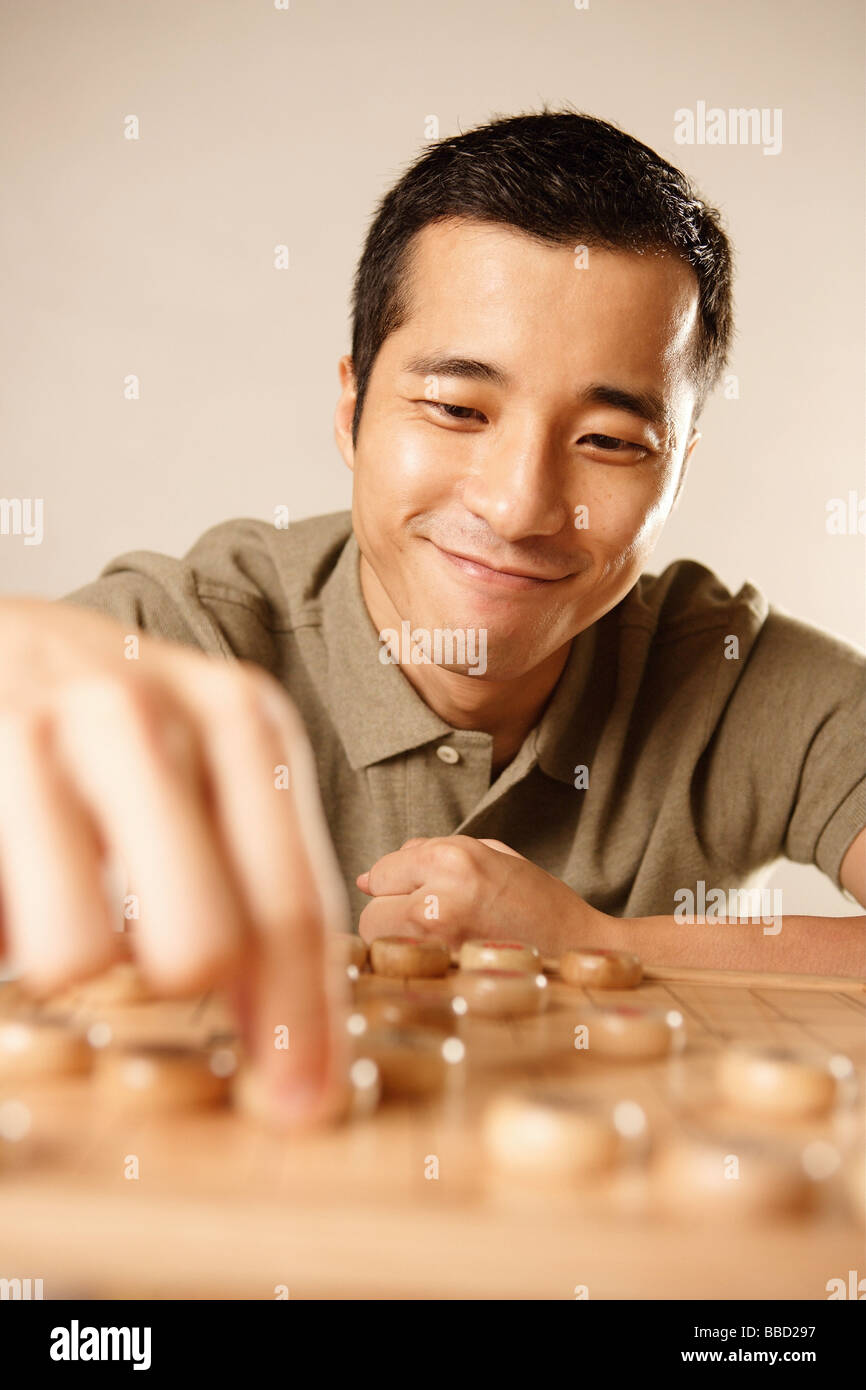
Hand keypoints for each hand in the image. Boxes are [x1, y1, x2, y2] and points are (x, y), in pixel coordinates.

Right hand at [0, 598, 348, 1125]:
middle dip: (178, 978)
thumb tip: (295, 1034)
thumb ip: (253, 867)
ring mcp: (35, 728)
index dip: (301, 1019)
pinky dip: (5, 923)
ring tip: (52, 889)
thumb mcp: (201, 753)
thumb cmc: (103, 715)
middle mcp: (141, 712)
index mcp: (236, 717)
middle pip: (201, 941)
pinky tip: (13, 870)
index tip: (302, 1102)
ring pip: (77, 952)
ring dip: (62, 950)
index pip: (290, 900)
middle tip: (142, 956)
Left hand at [356, 834, 605, 956]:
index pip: (383, 872)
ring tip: (440, 942)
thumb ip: (428, 855)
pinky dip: (413, 967)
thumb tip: (370, 876)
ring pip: (382, 945)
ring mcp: (441, 944)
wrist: (581, 949)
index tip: (419, 894)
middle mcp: (440, 898)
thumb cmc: (536, 901)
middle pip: (372, 912)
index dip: (396, 884)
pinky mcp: (447, 976)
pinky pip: (403, 970)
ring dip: (399, 943)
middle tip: (429, 921)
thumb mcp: (489, 857)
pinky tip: (443, 962)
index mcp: (453, 859)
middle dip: (390, 915)